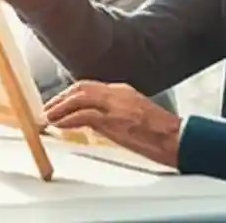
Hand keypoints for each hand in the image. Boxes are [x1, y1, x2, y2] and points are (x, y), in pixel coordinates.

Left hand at [44, 81, 181, 167]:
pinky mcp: (114, 120)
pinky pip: (83, 116)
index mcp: (122, 91)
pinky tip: (60, 125)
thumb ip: (113, 112)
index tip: (59, 102)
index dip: (70, 94)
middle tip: (48, 109)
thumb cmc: (160, 132)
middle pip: (80, 88)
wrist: (177, 138)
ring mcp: (115, 105)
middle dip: (60, 98)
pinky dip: (68, 119)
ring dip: (60, 108)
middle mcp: (116, 93)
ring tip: (48, 117)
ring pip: (78, 99)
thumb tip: (92, 120)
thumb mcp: (135, 114)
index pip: (88, 86)